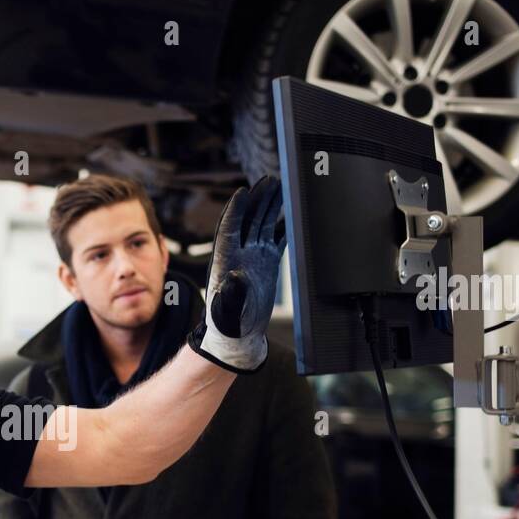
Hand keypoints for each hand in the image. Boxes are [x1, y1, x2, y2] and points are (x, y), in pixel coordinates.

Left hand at [188, 175, 287, 371]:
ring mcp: (253, 257)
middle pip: (249, 219)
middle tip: (270, 181)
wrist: (237, 337)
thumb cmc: (227, 325)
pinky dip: (283, 227)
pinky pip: (275, 239)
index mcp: (226, 261)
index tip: (244, 192)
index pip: (230, 228)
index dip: (236, 209)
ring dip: (271, 207)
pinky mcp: (265, 264)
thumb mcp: (227, 310)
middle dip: (258, 199)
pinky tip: (292, 216)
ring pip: (263, 224)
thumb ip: (231, 294)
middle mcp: (239, 254)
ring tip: (281, 188)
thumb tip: (236, 275)